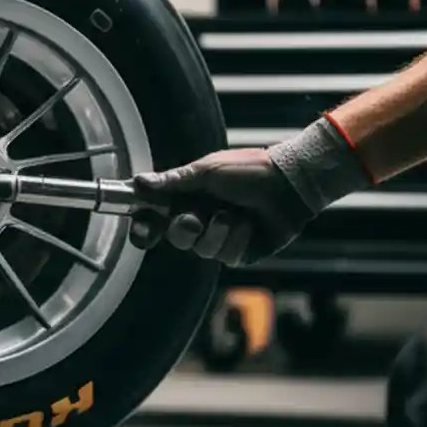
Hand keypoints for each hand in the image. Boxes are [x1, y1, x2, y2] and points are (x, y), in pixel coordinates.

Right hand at [127, 115, 374, 265]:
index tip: (143, 227)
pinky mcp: (239, 253)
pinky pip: (226, 255)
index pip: (155, 218)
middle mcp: (200, 219)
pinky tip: (250, 225)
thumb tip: (138, 181)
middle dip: (183, 230)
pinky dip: (237, 238)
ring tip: (235, 215)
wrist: (288, 183)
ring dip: (217, 231)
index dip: (144, 226)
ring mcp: (219, 238)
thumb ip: (172, 181)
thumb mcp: (206, 171)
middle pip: (174, 238)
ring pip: (201, 250)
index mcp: (187, 199)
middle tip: (194, 218)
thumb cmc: (248, 171)